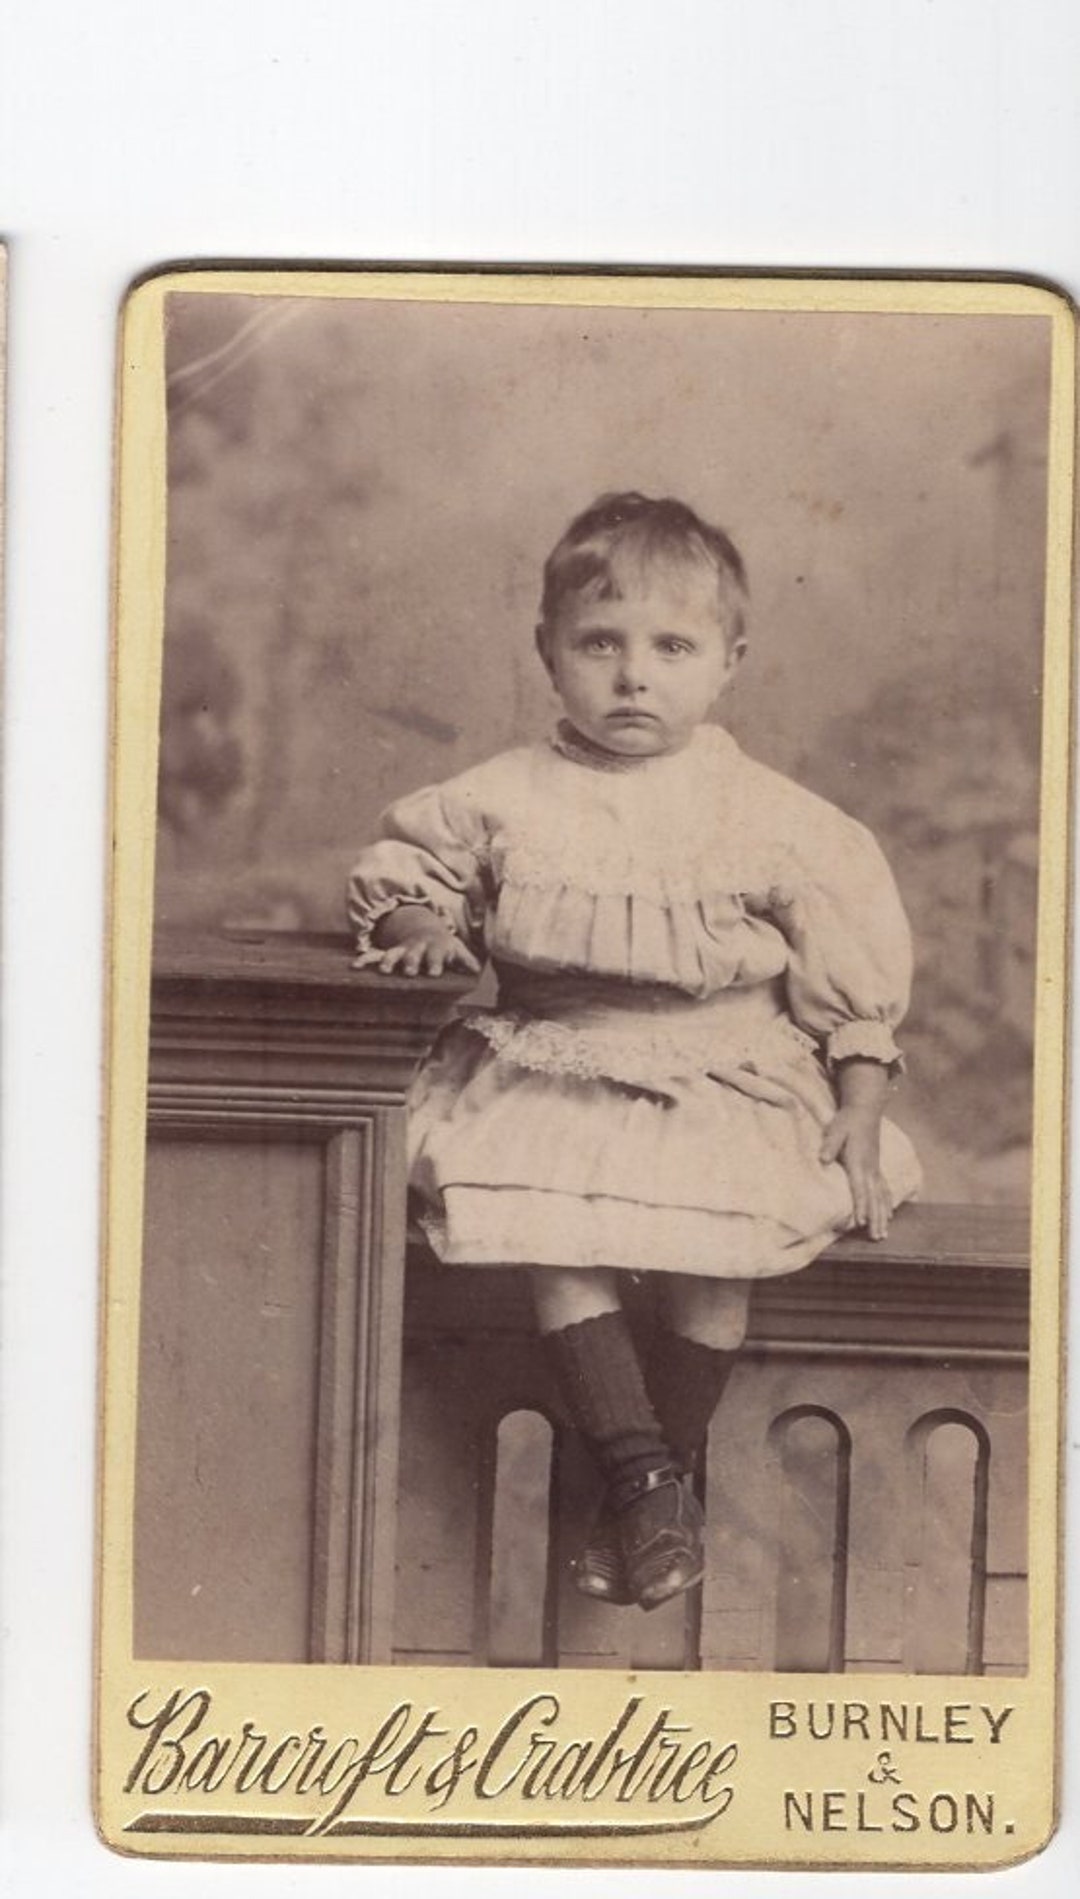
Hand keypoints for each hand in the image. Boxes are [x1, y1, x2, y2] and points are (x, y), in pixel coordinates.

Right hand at [371, 906, 480, 977]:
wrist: (424, 929)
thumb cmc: (443, 946)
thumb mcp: (457, 949)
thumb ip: (466, 960)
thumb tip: (477, 970)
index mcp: (433, 948)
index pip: (435, 955)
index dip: (435, 962)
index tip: (435, 972)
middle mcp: (416, 949)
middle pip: (413, 955)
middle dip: (411, 963)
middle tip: (410, 972)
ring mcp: (401, 950)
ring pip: (393, 955)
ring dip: (388, 962)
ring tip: (384, 971)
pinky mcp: (389, 953)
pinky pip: (373, 956)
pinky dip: (364, 961)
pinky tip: (355, 967)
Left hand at [820, 1107, 891, 1239]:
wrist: (866, 1110)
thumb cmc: (848, 1121)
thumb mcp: (836, 1129)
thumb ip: (830, 1145)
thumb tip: (822, 1159)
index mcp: (859, 1162)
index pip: (860, 1188)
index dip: (860, 1206)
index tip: (860, 1222)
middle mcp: (870, 1169)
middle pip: (874, 1199)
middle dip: (875, 1219)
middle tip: (876, 1237)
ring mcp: (876, 1169)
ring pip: (881, 1197)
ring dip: (882, 1216)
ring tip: (883, 1234)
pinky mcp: (877, 1167)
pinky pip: (884, 1190)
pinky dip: (887, 1204)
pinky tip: (889, 1215)